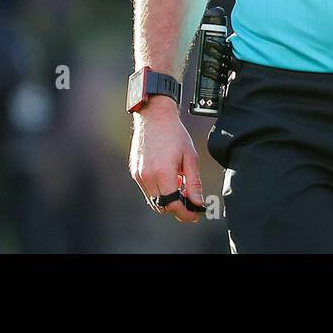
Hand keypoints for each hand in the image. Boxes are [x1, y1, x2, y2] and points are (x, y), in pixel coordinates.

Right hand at [129, 96, 204, 222]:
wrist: (154, 117)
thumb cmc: (174, 134)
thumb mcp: (190, 157)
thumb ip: (194, 182)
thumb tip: (198, 202)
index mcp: (163, 173)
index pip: (172, 205)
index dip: (185, 214)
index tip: (194, 215)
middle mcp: (147, 176)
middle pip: (162, 206)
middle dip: (176, 209)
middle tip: (190, 203)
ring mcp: (139, 175)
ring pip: (153, 200)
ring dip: (167, 200)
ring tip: (180, 186)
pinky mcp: (134, 172)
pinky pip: (147, 190)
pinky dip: (159, 191)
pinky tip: (169, 178)